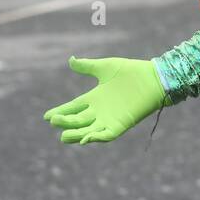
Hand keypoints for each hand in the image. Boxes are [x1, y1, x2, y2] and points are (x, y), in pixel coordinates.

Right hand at [43, 56, 167, 144]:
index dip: (60, 112)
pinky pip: (107, 135)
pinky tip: (86, 139)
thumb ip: (88, 67)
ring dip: (77, 135)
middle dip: (66, 122)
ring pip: (89, 131)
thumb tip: (71, 60)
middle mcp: (100, 111)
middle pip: (78, 120)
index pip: (73, 107)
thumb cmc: (131, 72)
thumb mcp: (106, 67)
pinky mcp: (121, 124)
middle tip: (54, 121)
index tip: (46, 117)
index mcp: (95, 98)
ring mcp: (110, 119)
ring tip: (64, 136)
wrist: (154, 77)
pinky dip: (96, 138)